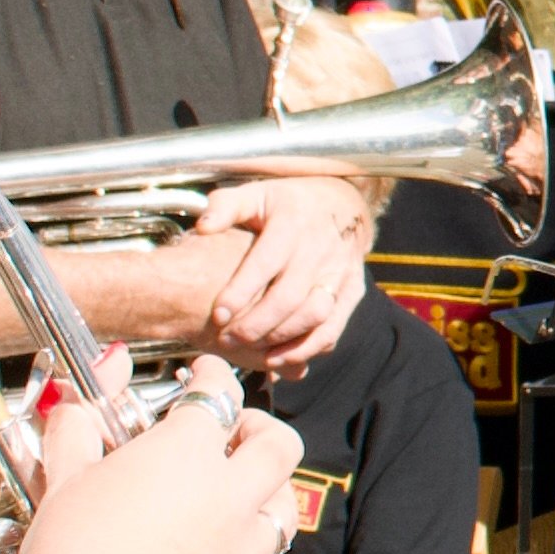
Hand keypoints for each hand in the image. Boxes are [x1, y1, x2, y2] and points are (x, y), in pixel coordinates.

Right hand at [16, 354, 305, 553]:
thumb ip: (80, 422)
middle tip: (239, 434)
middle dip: (262, 431)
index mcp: (187, 452)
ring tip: (242, 499)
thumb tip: (84, 390)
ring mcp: (241, 551)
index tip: (207, 376)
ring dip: (266, 499)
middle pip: (280, 446)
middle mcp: (229, 496)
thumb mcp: (64, 474)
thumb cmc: (66, 550)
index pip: (218, 394)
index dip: (213, 377)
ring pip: (283, 512)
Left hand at [186, 172, 372, 375]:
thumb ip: (225, 206)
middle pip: (289, 298)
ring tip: (254, 354)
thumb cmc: (288, 203)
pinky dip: (307, 349)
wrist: (343, 204)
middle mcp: (321, 249)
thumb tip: (202, 227)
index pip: (265, 264)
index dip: (240, 293)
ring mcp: (340, 273)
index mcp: (293, 223)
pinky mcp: (352, 292)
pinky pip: (333, 328)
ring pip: (314, 316)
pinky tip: (280, 359)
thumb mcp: (256, 193)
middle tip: (228, 339)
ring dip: (282, 340)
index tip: (217, 314)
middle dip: (256, 325)